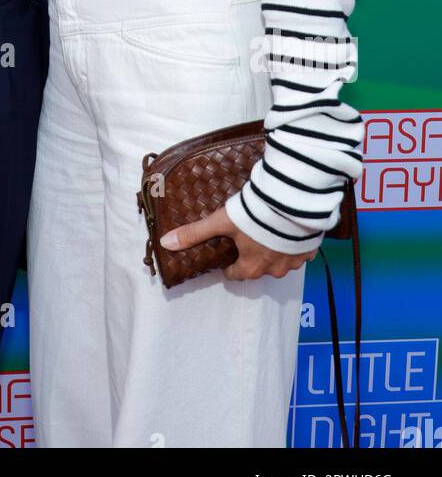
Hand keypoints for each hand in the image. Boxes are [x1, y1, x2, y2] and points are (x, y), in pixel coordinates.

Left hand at [159, 205, 316, 279]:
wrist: (292, 201)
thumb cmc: (254, 213)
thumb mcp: (221, 221)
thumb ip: (195, 233)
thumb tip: (166, 243)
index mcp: (251, 266)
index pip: (236, 274)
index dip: (230, 265)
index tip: (228, 256)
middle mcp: (274, 269)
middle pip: (260, 268)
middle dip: (254, 256)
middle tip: (249, 237)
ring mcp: (295, 260)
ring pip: (282, 261)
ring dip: (275, 250)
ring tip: (269, 230)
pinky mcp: (310, 248)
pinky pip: (301, 251)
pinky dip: (295, 243)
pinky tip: (289, 228)